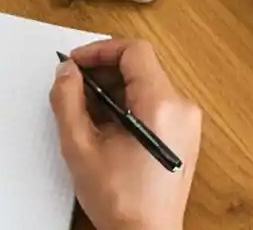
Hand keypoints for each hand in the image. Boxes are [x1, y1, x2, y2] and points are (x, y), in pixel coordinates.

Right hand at [50, 39, 202, 229]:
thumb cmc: (120, 201)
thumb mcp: (80, 147)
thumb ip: (68, 100)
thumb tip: (66, 71)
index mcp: (161, 106)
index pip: (134, 51)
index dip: (99, 50)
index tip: (75, 63)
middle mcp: (182, 108)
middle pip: (140, 66)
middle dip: (102, 71)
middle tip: (73, 87)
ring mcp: (186, 122)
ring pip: (145, 84)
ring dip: (113, 89)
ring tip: (85, 111)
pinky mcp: (183, 134)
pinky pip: (153, 102)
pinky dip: (126, 104)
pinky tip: (104, 125)